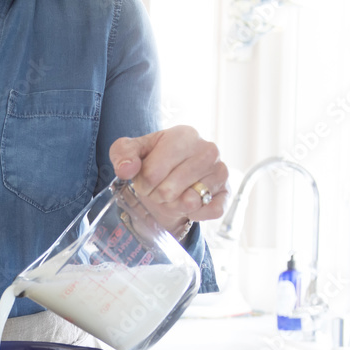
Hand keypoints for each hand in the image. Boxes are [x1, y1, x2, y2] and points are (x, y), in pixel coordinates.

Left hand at [109, 125, 228, 236]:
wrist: (176, 173)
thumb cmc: (154, 160)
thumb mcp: (132, 151)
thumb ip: (123, 154)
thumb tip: (126, 169)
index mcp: (184, 135)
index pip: (152, 173)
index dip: (143, 183)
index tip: (146, 178)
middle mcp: (208, 150)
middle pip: (168, 191)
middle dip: (157, 195)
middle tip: (160, 187)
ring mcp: (220, 172)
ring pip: (189, 203)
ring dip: (174, 205)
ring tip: (174, 194)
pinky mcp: (227, 193)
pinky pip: (210, 211)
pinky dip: (195, 214)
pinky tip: (189, 204)